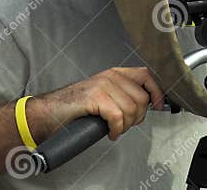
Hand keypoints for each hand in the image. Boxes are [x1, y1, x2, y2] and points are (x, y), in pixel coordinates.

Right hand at [29, 67, 163, 140]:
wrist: (48, 112)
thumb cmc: (74, 107)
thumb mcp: (104, 95)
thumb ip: (123, 94)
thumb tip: (147, 105)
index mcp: (115, 74)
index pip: (147, 76)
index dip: (157, 92)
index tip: (159, 106)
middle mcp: (111, 76)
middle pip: (142, 98)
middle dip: (137, 117)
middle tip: (125, 124)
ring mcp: (103, 86)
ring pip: (131, 109)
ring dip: (126, 126)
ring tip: (115, 128)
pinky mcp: (95, 98)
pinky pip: (118, 117)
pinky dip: (117, 129)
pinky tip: (110, 132)